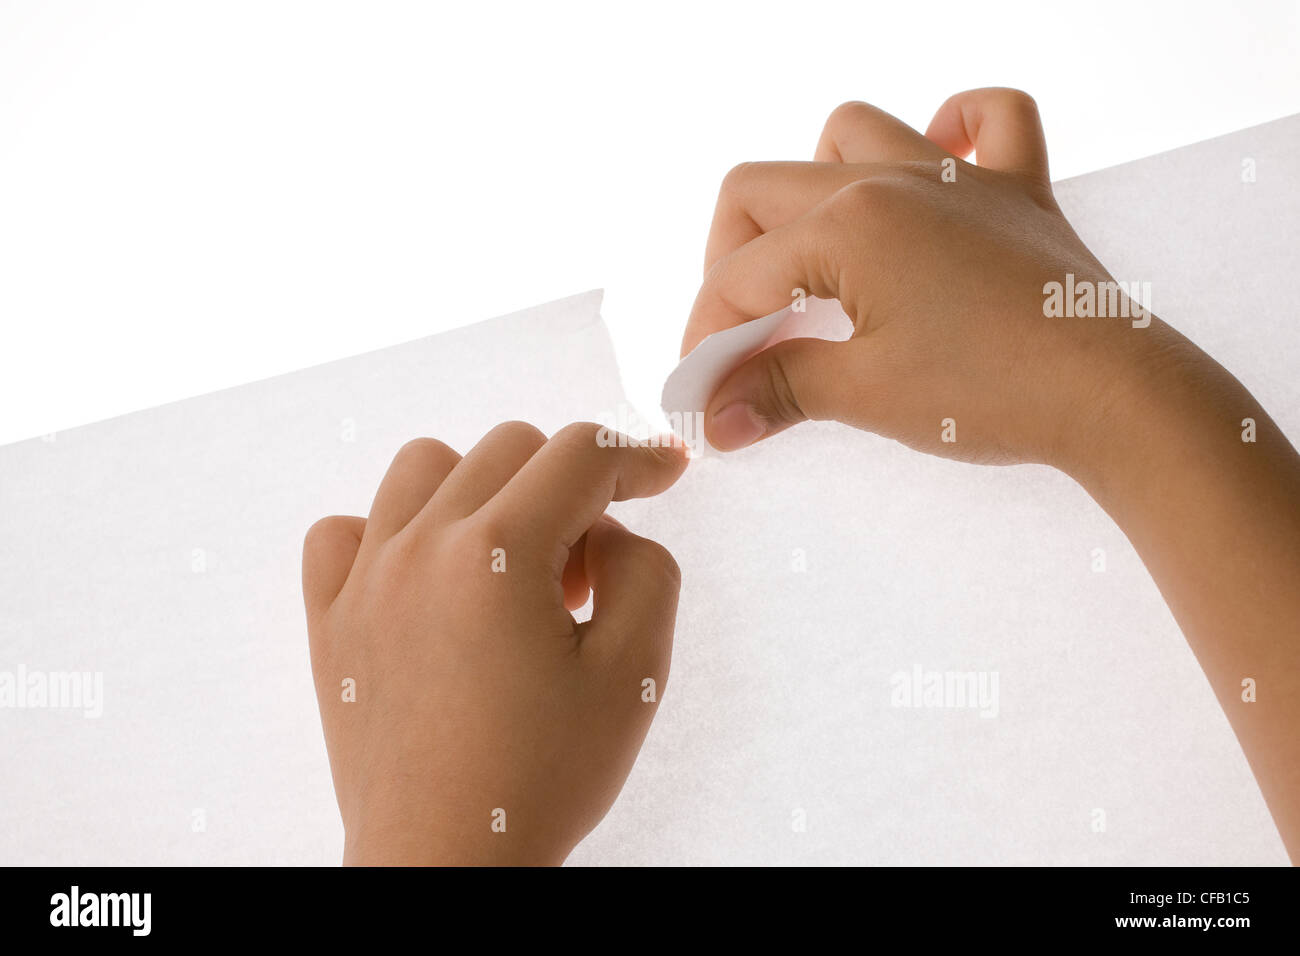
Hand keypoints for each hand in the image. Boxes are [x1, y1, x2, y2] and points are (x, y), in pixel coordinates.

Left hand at [302, 422, 687, 864]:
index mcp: (498, 553)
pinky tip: (429, 581)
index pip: (580, 454)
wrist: (446, 864)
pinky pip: (345, 528)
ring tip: (507, 570)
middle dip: (566, 488)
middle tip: (585, 573)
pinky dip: (392, 531)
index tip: (663, 473)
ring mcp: (364, 579)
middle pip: (509, 448)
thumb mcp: (634, 673)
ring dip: (482, 493)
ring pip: (426, 466)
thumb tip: (607, 529)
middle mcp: (420, 547)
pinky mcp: (329, 619)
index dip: (635, 456)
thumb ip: (646, 570)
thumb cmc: (539, 778)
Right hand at [684, 90, 1299, 862]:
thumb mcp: (866, 394)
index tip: (701, 392)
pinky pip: (989, 118)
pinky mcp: (1017, 191)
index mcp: (847, 224)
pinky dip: (955, 128)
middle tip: (741, 336)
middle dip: (729, 264)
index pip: (738, 277)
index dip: (705, 337)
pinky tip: (936, 169)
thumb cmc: (991, 392)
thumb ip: (777, 390)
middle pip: (761, 189)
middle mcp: (893, 180)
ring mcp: (958, 178)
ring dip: (813, 183)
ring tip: (814, 255)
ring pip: (852, 131)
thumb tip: (712, 417)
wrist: (1116, 399)